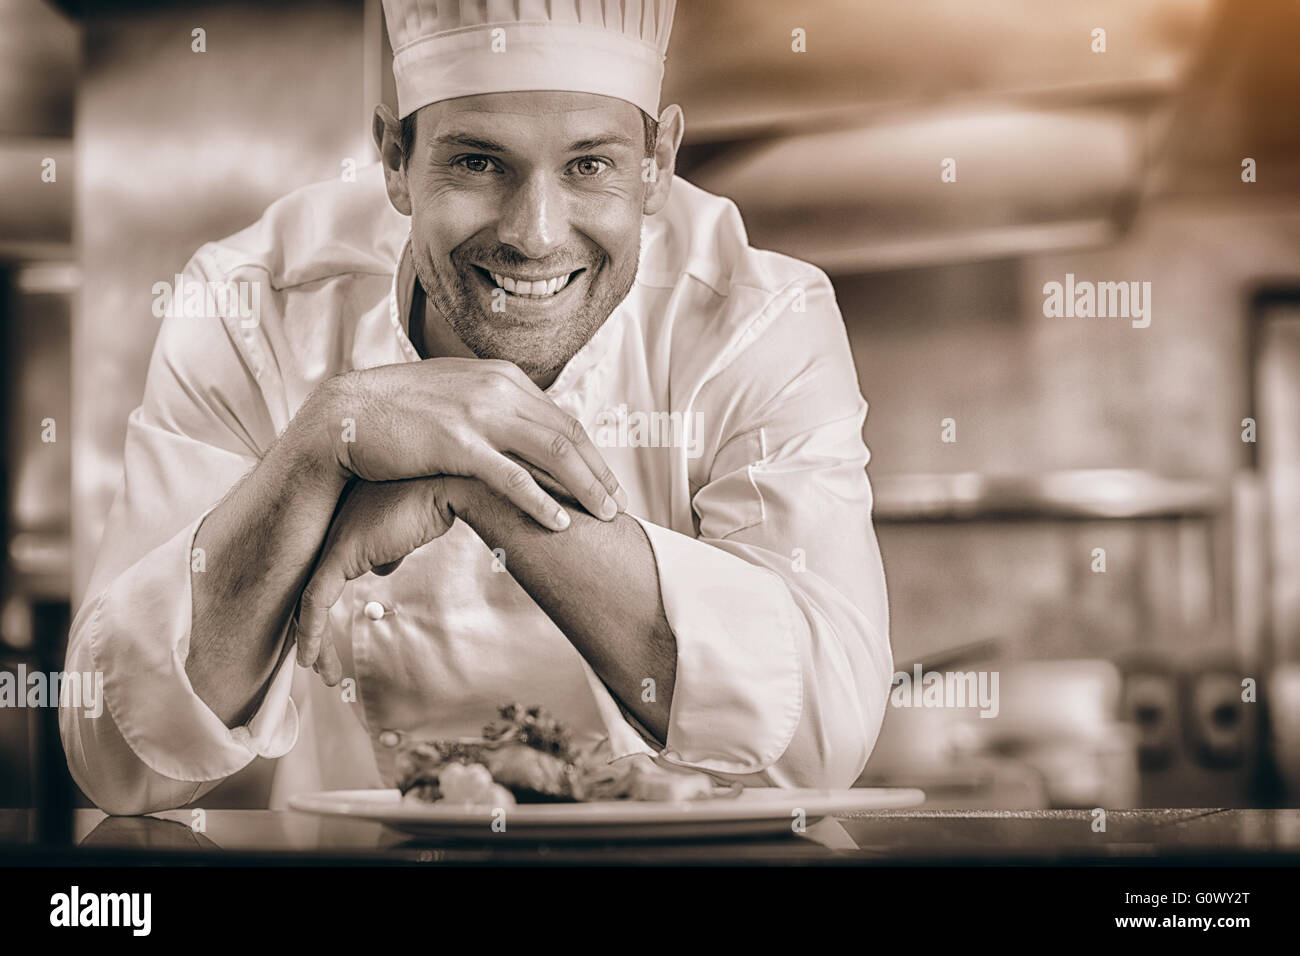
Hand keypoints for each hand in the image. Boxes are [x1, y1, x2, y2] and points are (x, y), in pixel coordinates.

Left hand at [293, 474, 484, 683]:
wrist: (452, 484)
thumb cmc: (438, 500)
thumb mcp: (410, 527)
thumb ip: (391, 547)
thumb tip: (382, 567)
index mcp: (346, 521)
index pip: (324, 573)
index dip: (323, 610)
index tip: (329, 640)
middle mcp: (333, 529)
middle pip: (311, 589)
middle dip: (311, 631)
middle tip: (321, 664)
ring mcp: (333, 540)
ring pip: (307, 601)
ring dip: (312, 640)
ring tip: (323, 672)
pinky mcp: (340, 554)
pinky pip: (314, 603)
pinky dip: (310, 634)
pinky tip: (310, 659)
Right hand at [320, 358, 623, 530]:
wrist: (345, 413)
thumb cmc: (397, 413)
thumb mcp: (455, 396)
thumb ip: (491, 408)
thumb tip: (516, 431)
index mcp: (502, 377)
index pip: (561, 418)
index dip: (590, 454)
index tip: (608, 482)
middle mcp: (498, 388)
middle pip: (567, 434)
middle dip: (599, 472)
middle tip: (620, 505)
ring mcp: (478, 413)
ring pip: (551, 451)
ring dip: (585, 486)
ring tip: (605, 515)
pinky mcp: (456, 442)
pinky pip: (511, 477)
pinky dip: (541, 500)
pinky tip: (560, 523)